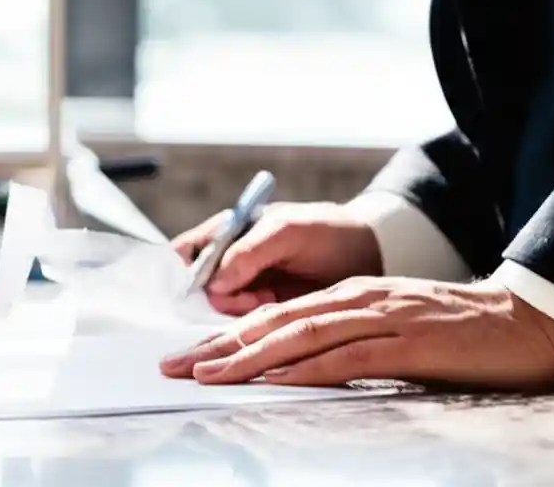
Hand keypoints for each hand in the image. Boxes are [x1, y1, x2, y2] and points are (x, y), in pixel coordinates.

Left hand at [160, 276, 553, 389]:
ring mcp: (380, 318)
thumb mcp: (388, 328)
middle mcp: (355, 300)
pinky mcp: (408, 343)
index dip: (226, 338)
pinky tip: (278, 380)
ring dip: (250, 357)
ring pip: (301, 336)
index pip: (274, 317)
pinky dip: (310, 369)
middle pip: (274, 323)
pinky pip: (350, 356)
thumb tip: (296, 366)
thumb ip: (346, 340)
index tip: (187, 358)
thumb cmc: (456, 332)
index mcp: (347, 297)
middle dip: (219, 347)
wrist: (523, 319)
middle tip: (173, 368)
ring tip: (208, 375)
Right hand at [172, 202, 382, 314]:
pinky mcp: (266, 311)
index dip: (182, 273)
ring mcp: (248, 287)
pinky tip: (270, 311)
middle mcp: (232, 261)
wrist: (371, 251)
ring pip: (220, 309)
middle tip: (246, 296)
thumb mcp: (286, 232)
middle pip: (198, 287)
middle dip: (214, 297)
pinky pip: (245, 323)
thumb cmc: (327, 230)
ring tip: (265, 300)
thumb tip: (213, 284)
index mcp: (228, 232)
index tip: (195, 289)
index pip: (185, 253)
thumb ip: (247, 253)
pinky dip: (251, 324)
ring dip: (237, 311)